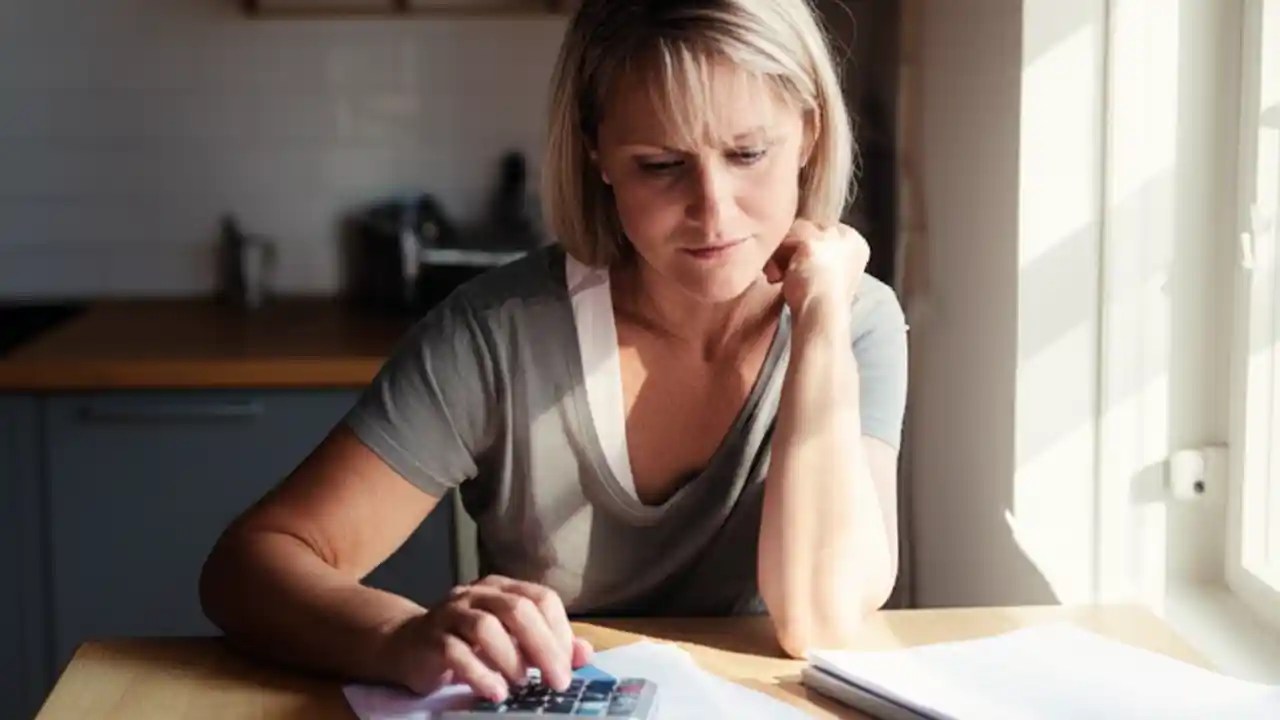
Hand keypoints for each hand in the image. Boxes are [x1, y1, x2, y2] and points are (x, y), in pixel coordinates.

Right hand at [382, 575, 593, 700]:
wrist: (405, 645)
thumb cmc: (466, 643)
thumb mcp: (510, 641)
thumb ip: (546, 644)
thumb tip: (585, 653)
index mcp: (502, 588)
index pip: (541, 598)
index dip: (560, 631)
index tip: (570, 665)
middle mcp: (477, 594)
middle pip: (517, 610)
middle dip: (543, 647)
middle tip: (557, 682)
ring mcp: (451, 613)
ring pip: (486, 627)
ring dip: (510, 659)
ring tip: (521, 684)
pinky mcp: (430, 638)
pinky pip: (455, 652)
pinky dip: (479, 674)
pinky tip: (494, 692)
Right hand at [763, 220, 869, 317]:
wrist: (817, 315)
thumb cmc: (817, 272)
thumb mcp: (804, 235)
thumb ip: (796, 226)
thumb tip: (786, 235)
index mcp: (853, 239)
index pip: (818, 224)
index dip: (797, 230)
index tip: (783, 239)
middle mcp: (849, 257)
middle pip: (806, 243)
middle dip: (786, 250)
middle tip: (776, 258)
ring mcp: (836, 278)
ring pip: (799, 260)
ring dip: (781, 264)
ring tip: (774, 273)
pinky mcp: (821, 295)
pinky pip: (797, 277)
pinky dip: (785, 279)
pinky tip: (777, 282)